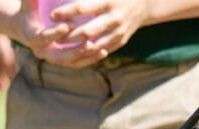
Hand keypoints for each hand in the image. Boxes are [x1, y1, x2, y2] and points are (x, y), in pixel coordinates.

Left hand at [23, 0, 148, 67]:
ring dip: (75, 48)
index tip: (51, 15)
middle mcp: (114, 18)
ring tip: (60, 46)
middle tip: (52, 35)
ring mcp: (118, 32)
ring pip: (92, 46)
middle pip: (86, 31)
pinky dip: (87, 53)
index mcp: (109, 1)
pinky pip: (101, 51)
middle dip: (67, 35)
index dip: (66, 12)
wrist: (146, 3)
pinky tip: (74, 52)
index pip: (82, 7)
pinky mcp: (120, 41)